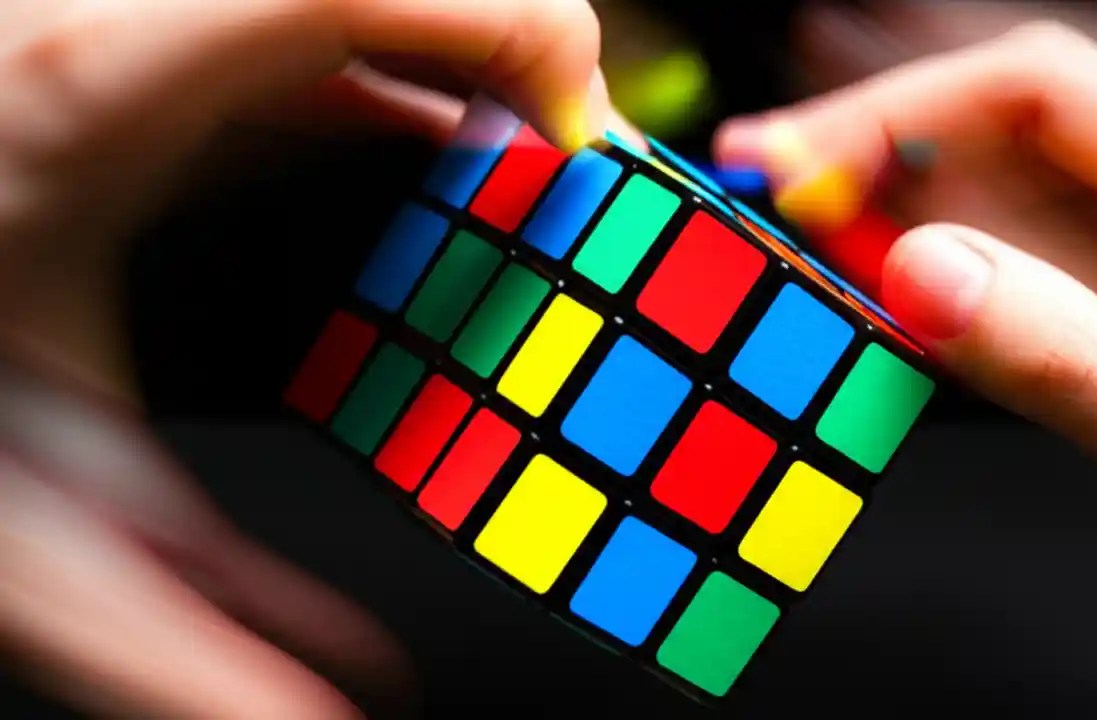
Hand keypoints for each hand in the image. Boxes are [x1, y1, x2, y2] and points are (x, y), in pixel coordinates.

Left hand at [0, 1, 628, 716]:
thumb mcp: (34, 531)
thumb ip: (191, 642)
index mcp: (95, 90)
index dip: (519, 36)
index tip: (581, 152)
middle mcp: (109, 19)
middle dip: (511, 65)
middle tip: (565, 185)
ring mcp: (118, 16)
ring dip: (455, 70)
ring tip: (514, 180)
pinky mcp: (123, 38)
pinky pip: (299, 28)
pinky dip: (390, 77)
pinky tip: (413, 154)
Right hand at [715, 22, 1096, 680]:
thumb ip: (1071, 365)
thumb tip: (924, 274)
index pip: (1037, 91)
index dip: (898, 108)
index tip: (792, 165)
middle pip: (1035, 104)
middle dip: (904, 95)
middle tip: (800, 86)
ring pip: (1040, 166)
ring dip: (926, 151)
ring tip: (830, 137)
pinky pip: (1057, 240)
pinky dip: (969, 227)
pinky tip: (921, 233)